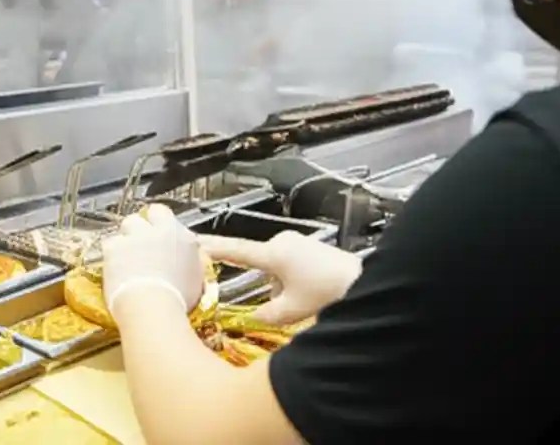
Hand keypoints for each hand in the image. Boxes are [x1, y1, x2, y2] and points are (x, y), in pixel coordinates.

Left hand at [103, 205, 204, 319]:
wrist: (153, 308)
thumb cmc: (179, 301)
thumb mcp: (197, 281)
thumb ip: (192, 263)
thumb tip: (191, 261)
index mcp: (184, 238)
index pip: (167, 216)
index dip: (160, 224)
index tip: (158, 237)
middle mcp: (161, 231)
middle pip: (147, 215)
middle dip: (143, 227)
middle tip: (141, 246)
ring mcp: (136, 236)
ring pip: (128, 225)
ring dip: (128, 238)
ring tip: (126, 258)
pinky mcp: (114, 246)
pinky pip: (110, 244)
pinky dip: (111, 255)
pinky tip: (114, 270)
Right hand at [200, 231, 361, 325]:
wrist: (366, 283)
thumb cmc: (328, 292)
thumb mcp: (290, 311)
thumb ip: (266, 315)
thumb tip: (256, 318)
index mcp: (274, 254)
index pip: (237, 251)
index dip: (214, 249)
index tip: (194, 242)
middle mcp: (283, 243)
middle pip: (261, 267)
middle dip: (268, 287)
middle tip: (286, 305)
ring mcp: (298, 243)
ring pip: (278, 270)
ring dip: (284, 286)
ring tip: (308, 301)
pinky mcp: (311, 248)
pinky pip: (292, 266)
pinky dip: (296, 281)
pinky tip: (314, 293)